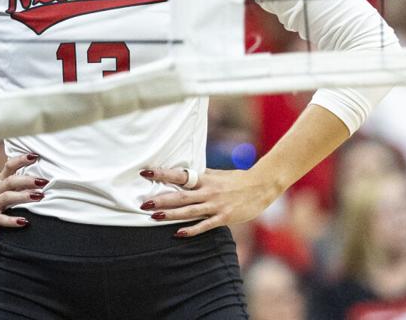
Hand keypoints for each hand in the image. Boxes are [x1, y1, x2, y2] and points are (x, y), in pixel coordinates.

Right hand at [0, 153, 46, 238]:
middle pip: (10, 181)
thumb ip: (18, 183)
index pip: (9, 166)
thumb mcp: (2, 190)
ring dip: (23, 196)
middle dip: (27, 180)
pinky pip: (0, 219)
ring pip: (7, 197)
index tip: (35, 156)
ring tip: (39, 196)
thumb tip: (41, 178)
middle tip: (44, 181)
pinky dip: (12, 220)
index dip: (21, 160)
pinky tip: (24, 221)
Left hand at [140, 166, 282, 237]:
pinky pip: (205, 225)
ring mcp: (216, 205)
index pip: (179, 175)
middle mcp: (208, 191)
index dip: (162, 174)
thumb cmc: (237, 179)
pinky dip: (191, 229)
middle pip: (180, 196)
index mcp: (204, 179)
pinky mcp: (225, 217)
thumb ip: (200, 176)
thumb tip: (183, 173)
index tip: (145, 173)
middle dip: (161, 200)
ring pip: (189, 211)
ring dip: (171, 214)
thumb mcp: (216, 174)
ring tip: (154, 216)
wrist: (262, 186)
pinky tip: (178, 233)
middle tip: (143, 203)